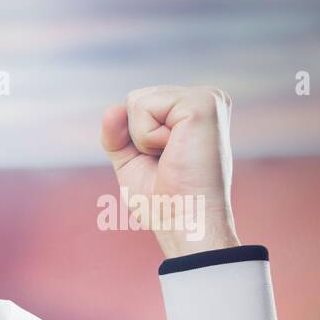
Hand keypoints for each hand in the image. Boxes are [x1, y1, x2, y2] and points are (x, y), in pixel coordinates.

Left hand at [100, 86, 240, 258]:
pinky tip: (174, 151)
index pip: (139, 104)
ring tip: (172, 156)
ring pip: (137, 101)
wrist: (184, 221)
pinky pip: (143, 107)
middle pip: (136, 98)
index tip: (162, 162)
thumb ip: (117, 133)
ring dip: (142, 138)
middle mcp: (206, 97)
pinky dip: (147, 137)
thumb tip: (111, 108)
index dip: (134, 138)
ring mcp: (208, 97)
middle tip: (167, 162)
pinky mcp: (203, 103)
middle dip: (137, 137)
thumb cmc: (163, 199)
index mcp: (193, 110)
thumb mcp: (131, 160)